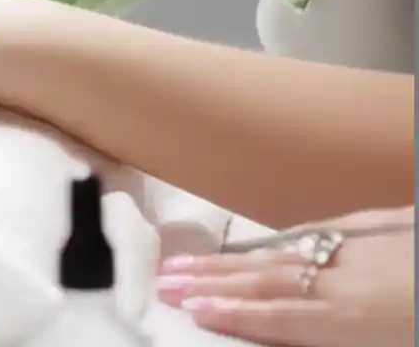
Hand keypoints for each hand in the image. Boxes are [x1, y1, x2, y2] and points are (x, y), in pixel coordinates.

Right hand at [157, 207, 414, 346]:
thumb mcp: (399, 337)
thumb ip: (347, 329)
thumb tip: (296, 326)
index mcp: (355, 316)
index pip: (279, 317)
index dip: (231, 314)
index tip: (187, 308)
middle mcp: (347, 278)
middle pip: (269, 282)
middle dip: (214, 284)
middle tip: (166, 281)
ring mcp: (361, 246)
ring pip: (285, 255)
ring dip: (234, 263)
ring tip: (191, 263)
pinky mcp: (383, 225)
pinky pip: (317, 234)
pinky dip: (280, 244)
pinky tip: (261, 246)